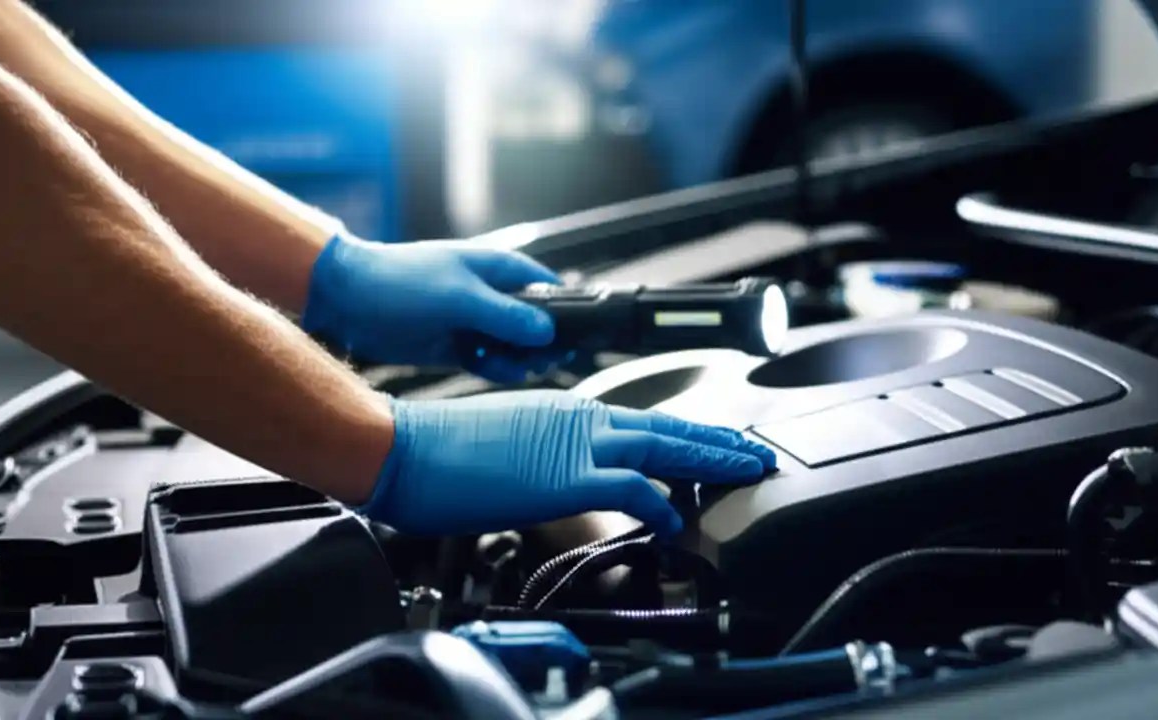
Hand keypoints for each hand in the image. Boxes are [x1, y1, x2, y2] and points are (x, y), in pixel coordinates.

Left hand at [301, 234, 562, 381]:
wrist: (347, 300)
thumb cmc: (401, 283)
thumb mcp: (458, 297)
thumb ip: (505, 315)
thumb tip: (547, 332)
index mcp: (499, 269)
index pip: (550, 287)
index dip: (568, 310)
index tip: (574, 336)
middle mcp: (492, 295)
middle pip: (538, 323)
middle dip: (543, 344)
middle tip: (537, 359)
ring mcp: (476, 321)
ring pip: (516, 347)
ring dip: (519, 360)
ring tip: (510, 365)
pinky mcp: (458, 346)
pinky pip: (491, 361)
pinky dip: (496, 368)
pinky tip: (487, 366)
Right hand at [359, 391, 777, 535]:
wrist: (405, 447)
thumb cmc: (440, 450)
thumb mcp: (508, 443)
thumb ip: (546, 455)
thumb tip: (563, 478)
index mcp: (564, 409)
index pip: (640, 420)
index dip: (682, 434)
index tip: (711, 443)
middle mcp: (578, 418)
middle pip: (666, 426)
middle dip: (716, 441)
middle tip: (752, 451)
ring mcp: (575, 444)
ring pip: (664, 446)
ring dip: (710, 461)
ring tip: (743, 472)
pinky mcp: (565, 477)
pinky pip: (632, 487)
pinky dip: (661, 502)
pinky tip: (676, 518)